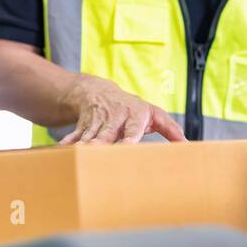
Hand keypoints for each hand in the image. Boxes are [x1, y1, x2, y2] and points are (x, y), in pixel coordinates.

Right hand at [59, 75, 186, 144]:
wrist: (99, 92)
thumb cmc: (132, 108)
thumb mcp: (153, 114)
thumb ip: (170, 129)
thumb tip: (188, 145)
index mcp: (134, 116)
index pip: (133, 129)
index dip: (130, 137)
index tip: (127, 147)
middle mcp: (114, 118)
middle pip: (107, 133)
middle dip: (101, 142)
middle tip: (96, 151)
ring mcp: (96, 122)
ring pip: (89, 136)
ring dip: (83, 145)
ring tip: (78, 155)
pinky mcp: (82, 126)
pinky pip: (74, 136)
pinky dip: (66, 145)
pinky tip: (58, 153)